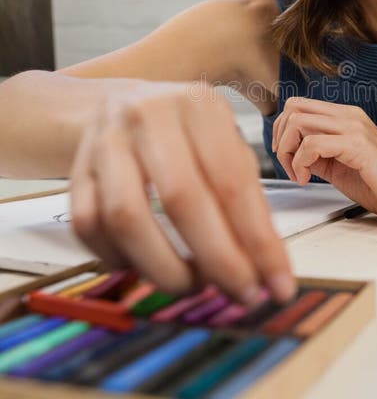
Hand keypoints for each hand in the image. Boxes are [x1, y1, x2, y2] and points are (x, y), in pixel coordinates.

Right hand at [70, 81, 294, 302]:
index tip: (278, 285)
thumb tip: (266, 268)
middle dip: (218, 259)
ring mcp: (105, 142)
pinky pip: (90, 227)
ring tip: (193, 285)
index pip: (233, 182)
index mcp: (199, 105)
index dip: (258, 241)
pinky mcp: (76, 171)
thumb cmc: (188, 134)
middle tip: (242, 294)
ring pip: (126, 218)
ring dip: (165, 268)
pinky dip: (120, 260)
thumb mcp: (227, 144)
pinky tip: (147, 269)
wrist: (122, 104)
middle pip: (181, 199)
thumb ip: (247, 200)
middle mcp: (149, 116)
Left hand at [272, 97, 376, 224]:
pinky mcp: (358, 145)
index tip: (289, 159)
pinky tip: (308, 179)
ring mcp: (354, 127)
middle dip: (281, 139)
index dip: (283, 131)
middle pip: (293, 108)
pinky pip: (312, 144)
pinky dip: (301, 163)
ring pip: (298, 122)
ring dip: (289, 152)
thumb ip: (316, 154)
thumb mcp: (338, 166)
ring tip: (300, 175)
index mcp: (346, 116)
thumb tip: (290, 151)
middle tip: (291, 166)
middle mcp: (349, 115)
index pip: (298, 106)